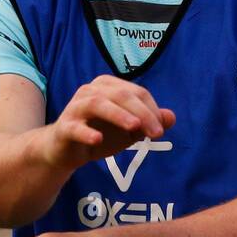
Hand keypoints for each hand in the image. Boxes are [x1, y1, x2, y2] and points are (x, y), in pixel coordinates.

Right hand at [37, 75, 173, 171]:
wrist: (65, 150)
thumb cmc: (100, 134)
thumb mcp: (128, 130)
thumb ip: (149, 122)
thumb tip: (171, 117)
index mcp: (108, 86)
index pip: (136, 92)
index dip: (152, 110)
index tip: (161, 130)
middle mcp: (91, 91)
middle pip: (120, 95)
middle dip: (142, 113)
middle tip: (157, 133)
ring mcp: (75, 107)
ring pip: (98, 104)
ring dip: (118, 115)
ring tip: (135, 128)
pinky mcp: (64, 127)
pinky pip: (75, 127)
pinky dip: (87, 132)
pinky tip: (98, 139)